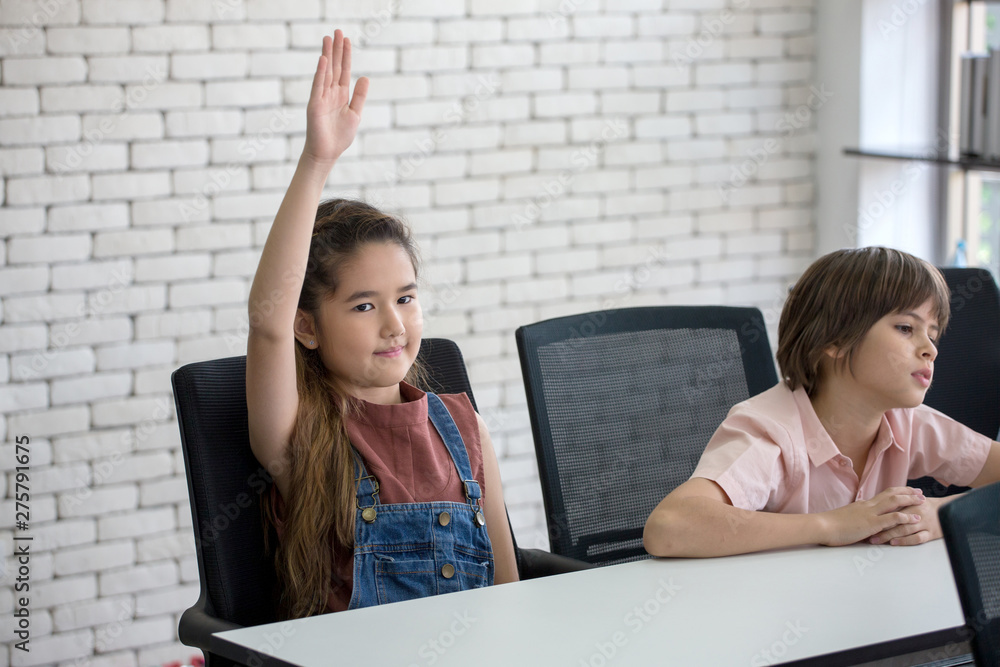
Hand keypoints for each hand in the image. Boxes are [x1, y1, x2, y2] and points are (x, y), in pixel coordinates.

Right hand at [302, 30, 368, 168]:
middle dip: (336, 49)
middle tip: (337, 31)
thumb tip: (365, 78)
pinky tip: (324, 60)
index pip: (343, 70)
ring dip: (327, 55)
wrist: (327, 153)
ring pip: (326, 72)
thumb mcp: (355, 114)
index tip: (347, 39)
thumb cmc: (340, 136)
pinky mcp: (315, 105)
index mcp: (341, 95)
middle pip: (334, 67)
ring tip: (329, 38)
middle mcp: (330, 93)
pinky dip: (321, 73)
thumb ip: (359, 96)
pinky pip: (318, 86)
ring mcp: (321, 97)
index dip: (346, 55)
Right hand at [818, 486, 925, 546]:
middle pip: (892, 494)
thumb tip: (862, 521)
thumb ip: (857, 517)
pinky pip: (892, 518)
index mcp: (863, 504)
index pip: (884, 494)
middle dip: (908, 492)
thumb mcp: (846, 517)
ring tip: (922, 502)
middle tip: (921, 492)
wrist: (822, 526)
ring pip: (894, 502)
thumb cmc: (830, 525)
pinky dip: (906, 517)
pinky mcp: (871, 524)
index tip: (909, 490)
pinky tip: (915, 518)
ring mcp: (870, 513)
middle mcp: (868, 505)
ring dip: (910, 500)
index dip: (898, 491)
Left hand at [868, 495, 945, 545]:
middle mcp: (917, 513)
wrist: (952, 510)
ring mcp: (925, 523)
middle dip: (879, 528)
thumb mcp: (914, 502)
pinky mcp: (932, 533)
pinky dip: (905, 540)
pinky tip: (894, 543)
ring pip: (904, 529)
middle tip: (867, 534)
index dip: (878, 516)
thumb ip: (900, 503)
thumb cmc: (928, 506)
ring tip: (876, 540)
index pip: (892, 509)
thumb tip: (878, 506)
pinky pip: (917, 538)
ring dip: (888, 535)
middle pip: (895, 520)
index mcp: (911, 503)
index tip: (865, 522)